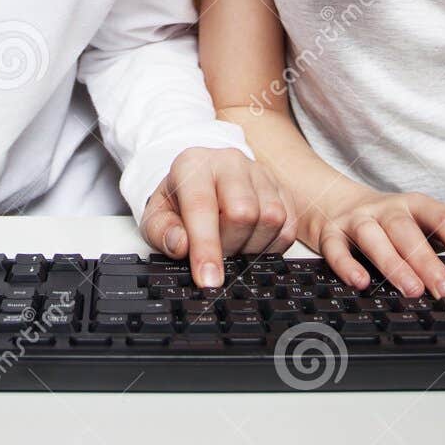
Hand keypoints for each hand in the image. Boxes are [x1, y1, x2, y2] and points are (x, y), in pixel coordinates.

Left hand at [140, 147, 296, 288]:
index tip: (208, 280)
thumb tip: (181, 245)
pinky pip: (288, 228)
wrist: (201, 179)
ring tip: (233, 247)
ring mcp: (260, 174)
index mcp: (193, 164)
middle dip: (229, 247)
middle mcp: (230, 163)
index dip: (206, 248)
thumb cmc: (179, 201)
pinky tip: (251, 245)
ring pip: (271, 219)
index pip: (203, 206)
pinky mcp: (282, 190)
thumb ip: (162, 232)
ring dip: (252, 248)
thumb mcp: (157, 215)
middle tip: (217, 257)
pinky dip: (271, 247)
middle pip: (244, 212)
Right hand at [312, 190, 444, 296]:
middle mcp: (391, 210)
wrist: (334, 203)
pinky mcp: (331, 233)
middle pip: (411, 231)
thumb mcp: (434, 220)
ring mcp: (360, 220)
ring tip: (413, 290)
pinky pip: (336, 248)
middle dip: (431, 262)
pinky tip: (361, 283)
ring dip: (394, 263)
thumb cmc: (395, 220)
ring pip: (376, 238)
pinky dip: (347, 265)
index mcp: (421, 206)